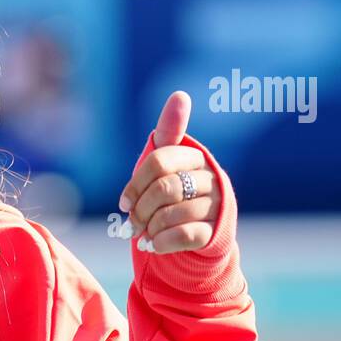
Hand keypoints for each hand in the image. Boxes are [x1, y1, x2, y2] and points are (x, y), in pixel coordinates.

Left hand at [118, 90, 222, 254]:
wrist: (199, 235)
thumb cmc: (175, 191)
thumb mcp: (166, 162)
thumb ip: (168, 132)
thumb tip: (180, 95)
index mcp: (195, 157)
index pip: (158, 162)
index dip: (135, 184)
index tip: (124, 202)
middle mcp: (211, 178)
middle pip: (163, 189)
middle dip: (140, 210)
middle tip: (132, 223)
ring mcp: (216, 206)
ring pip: (171, 214)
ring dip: (149, 228)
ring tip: (143, 234)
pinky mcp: (215, 233)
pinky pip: (183, 235)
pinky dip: (161, 242)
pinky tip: (154, 244)